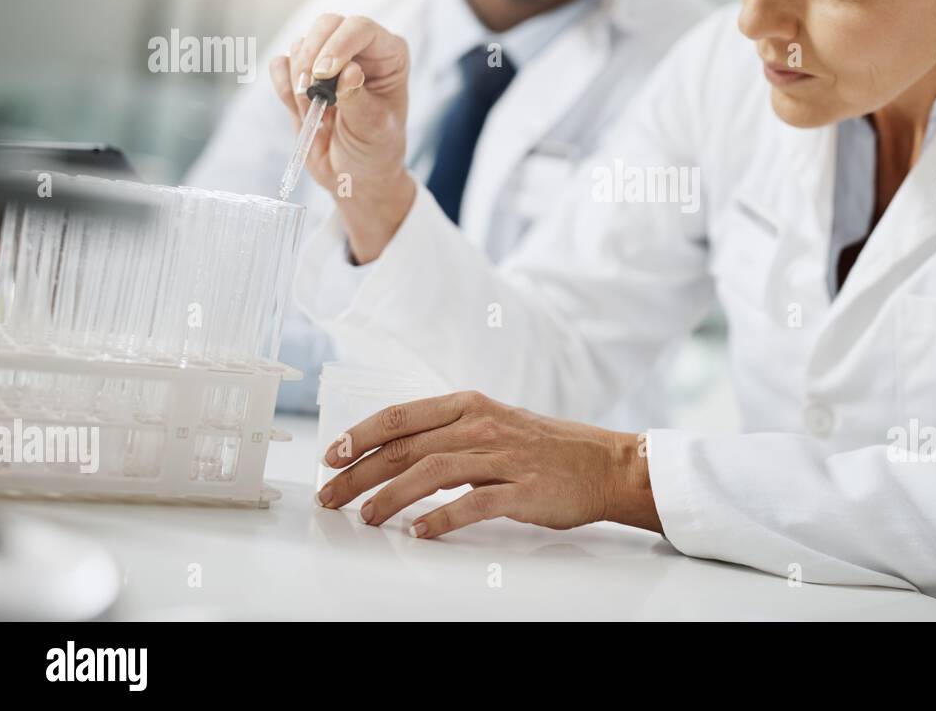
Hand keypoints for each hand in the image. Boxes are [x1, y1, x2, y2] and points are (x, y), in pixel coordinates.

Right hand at [269, 13, 415, 261]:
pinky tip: (302, 111)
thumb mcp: (374, 129)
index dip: (338, 45)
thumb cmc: (375, 151)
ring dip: (301, 81)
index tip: (323, 74)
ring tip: (318, 114)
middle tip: (311, 92)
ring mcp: (328, 60)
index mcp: (388, 55)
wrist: (354, 177)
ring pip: (301, 44)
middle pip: (326, 24)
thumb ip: (359, 98)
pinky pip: (280, 64)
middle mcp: (359, 50)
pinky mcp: (302, 75)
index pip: (360, 28)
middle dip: (312, 57)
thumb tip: (347, 70)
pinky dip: (284, 87)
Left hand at [315, 390, 662, 537]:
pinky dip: (441, 518)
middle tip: (332, 495)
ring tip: (367, 517)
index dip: (361, 435)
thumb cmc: (546, 447)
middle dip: (361, 472)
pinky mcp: (522, 489)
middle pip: (406, 447)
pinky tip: (419, 531)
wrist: (604, 464)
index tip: (333, 455)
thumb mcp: (493, 424)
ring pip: (432, 472)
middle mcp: (482, 425)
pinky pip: (473, 504)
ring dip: (392, 496)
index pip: (401, 416)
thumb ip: (449, 434)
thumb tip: (397, 455)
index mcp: (470, 405)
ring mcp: (503, 457)